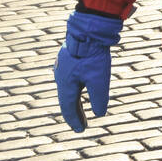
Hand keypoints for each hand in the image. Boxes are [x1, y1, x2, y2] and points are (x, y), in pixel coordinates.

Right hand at [54, 9, 122, 131]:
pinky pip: (71, 78)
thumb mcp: (99, 79)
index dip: (75, 120)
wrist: (88, 29)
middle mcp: (61, 76)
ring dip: (75, 101)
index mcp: (66, 84)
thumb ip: (99, 98)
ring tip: (80, 109)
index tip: (80, 130)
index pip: (69, 107)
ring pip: (69, 88)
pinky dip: (75, 88)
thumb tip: (100, 114)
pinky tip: (79, 86)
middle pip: (68, 99)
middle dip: (75, 113)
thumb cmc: (93, 55)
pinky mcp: (69, 58)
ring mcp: (64, 66)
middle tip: (81, 125)